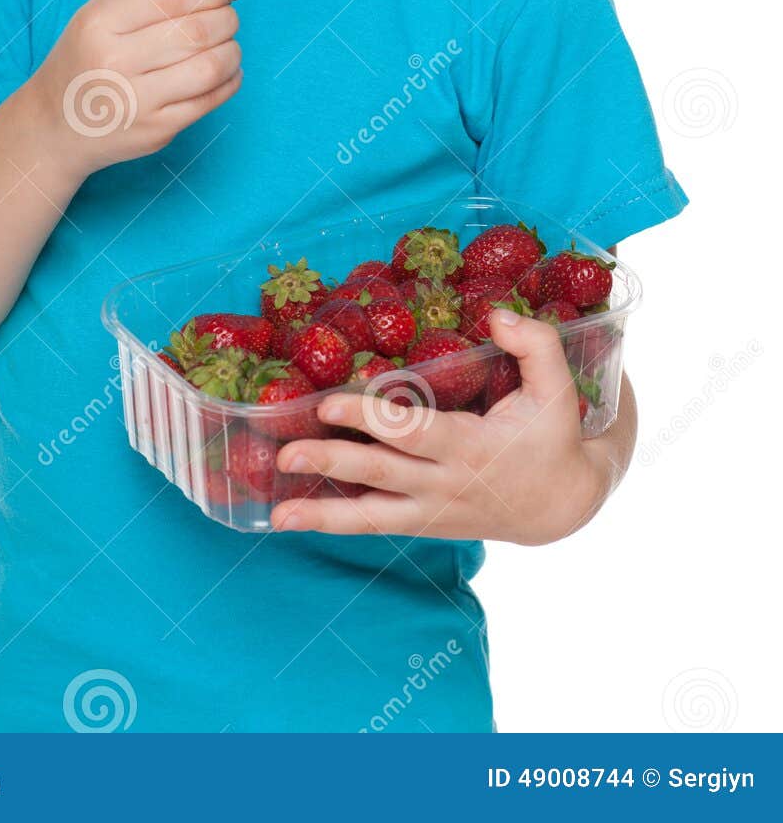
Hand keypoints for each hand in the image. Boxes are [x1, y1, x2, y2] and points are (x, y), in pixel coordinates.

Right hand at [28, 0, 240, 172]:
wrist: (54, 125)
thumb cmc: (84, 56)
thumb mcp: (96, 4)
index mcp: (100, 22)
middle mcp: (116, 61)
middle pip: (198, 31)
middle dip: (227, 18)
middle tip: (228, 16)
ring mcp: (138, 100)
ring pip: (211, 67)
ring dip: (232, 50)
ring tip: (228, 44)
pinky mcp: (156, 130)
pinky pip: (211, 100)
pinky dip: (230, 80)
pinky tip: (225, 70)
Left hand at [271, 308, 619, 543]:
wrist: (561, 506)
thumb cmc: (553, 437)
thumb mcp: (558, 388)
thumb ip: (536, 344)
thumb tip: (496, 314)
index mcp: (471, 448)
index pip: (413, 432)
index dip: (370, 418)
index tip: (328, 402)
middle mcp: (444, 484)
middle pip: (380, 474)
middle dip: (332, 462)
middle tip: (287, 453)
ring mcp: (431, 510)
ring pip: (371, 517)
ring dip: (323, 514)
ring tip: (278, 513)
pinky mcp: (422, 523)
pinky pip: (375, 526)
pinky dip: (336, 523)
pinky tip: (296, 517)